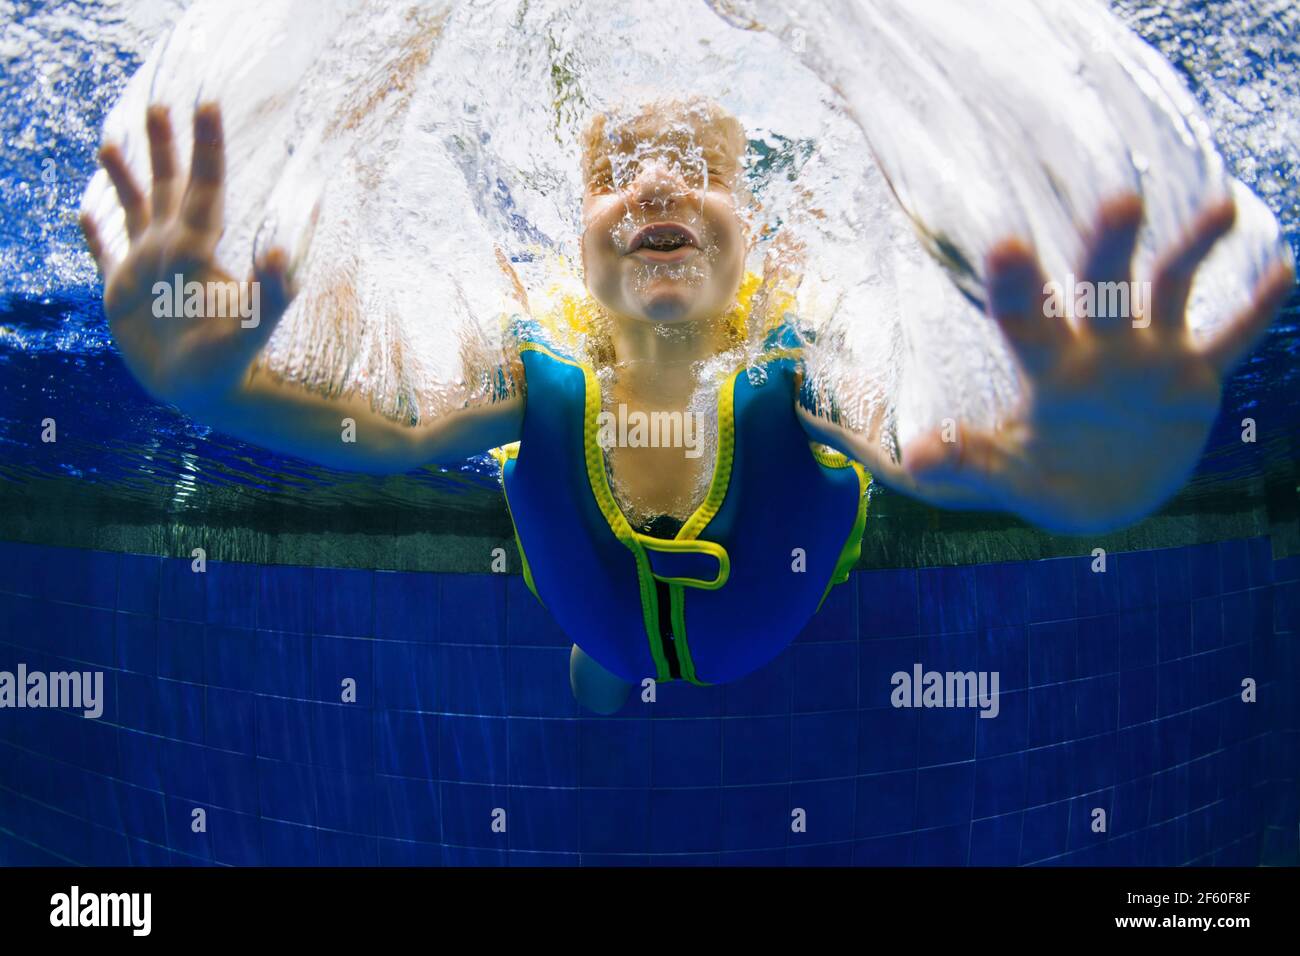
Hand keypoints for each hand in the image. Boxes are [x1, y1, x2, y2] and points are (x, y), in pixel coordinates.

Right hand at [80, 103, 293, 412]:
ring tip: (112, 143)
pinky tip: (82, 215)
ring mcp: (145, 270)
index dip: (206, 146)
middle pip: (168, 186)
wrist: (207, 395)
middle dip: (164, 146)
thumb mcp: (253, 325)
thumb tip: (285, 253)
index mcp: (197, 248)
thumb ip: (271, 291)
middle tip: (160, 102)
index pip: (203, 187)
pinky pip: (103, 257)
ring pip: (133, 211)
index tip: (209, 102)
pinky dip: (93, 237)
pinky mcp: (121, 296)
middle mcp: (172, 250)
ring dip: (125, 178)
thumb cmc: (234, 363)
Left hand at [899, 194, 1293, 532]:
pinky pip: (1230, 340)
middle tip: (1120, 203)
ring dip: (1193, 252)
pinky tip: (1281, 272)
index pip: (1026, 321)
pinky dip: (1255, 312)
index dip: (1017, 288)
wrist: (1102, 494)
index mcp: (1047, 370)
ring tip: (1217, 211)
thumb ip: (971, 462)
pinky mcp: (1194, 379)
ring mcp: (1151, 357)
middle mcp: (1099, 348)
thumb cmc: (1046, 480)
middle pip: (1101, 288)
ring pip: (1171, 291)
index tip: (1006, 247)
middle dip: (1108, 248)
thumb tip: (915, 458)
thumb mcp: (1011, 478)